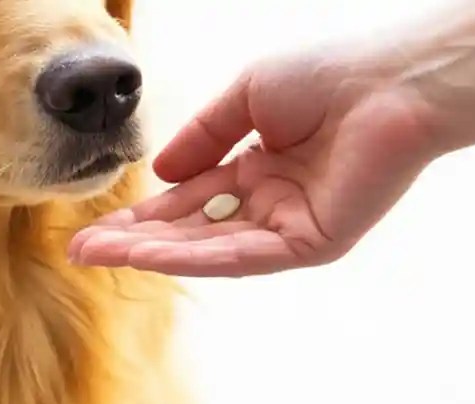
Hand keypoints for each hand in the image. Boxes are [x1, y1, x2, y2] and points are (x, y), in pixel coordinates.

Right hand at [70, 46, 438, 276]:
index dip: (140, 216)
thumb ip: (202, 137)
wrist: (393, 80)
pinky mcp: (311, 243)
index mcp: (257, 171)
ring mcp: (289, 229)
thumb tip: (159, 174)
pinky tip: (151, 256)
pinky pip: (243, 255)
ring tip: (101, 257)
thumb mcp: (245, 99)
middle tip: (80, 253)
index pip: (186, 202)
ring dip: (152, 255)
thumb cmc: (330, 76)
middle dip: (134, 243)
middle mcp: (270, 206)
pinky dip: (195, 257)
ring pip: (208, 249)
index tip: (92, 228)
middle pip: (188, 232)